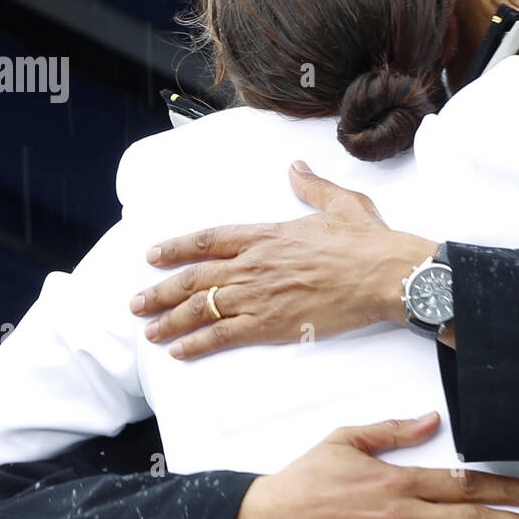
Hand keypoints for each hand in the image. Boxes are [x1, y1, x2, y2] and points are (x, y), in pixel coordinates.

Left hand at [131, 161, 439, 358]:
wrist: (383, 274)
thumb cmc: (367, 241)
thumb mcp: (340, 203)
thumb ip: (311, 186)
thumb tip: (296, 167)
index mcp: (266, 235)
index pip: (208, 241)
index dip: (176, 248)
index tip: (152, 255)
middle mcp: (254, 264)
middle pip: (194, 278)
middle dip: (160, 292)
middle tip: (135, 303)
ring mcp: (259, 295)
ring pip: (201, 309)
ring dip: (170, 320)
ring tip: (147, 330)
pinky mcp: (272, 324)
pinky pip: (224, 335)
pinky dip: (197, 343)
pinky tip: (178, 351)